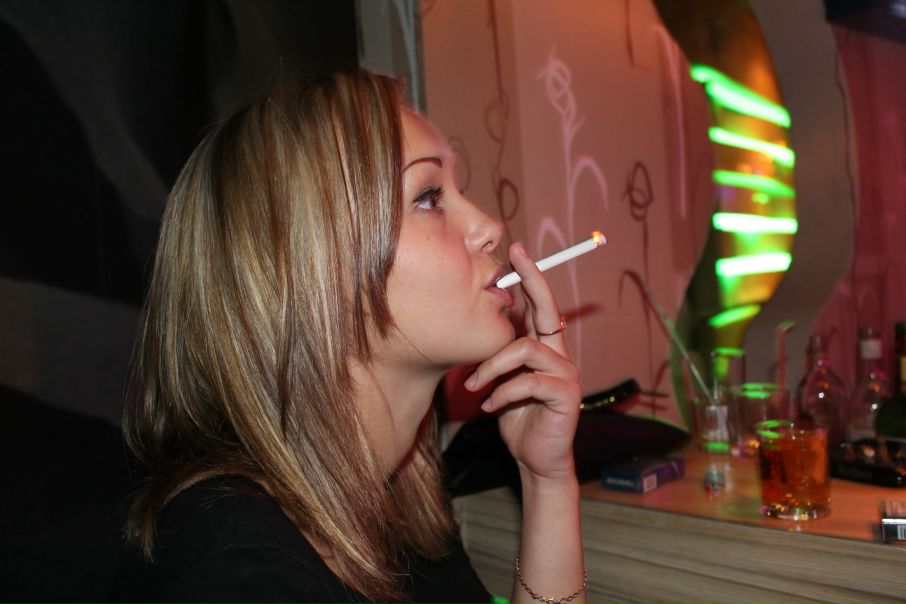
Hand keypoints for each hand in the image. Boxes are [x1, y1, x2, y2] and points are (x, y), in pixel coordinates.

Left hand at [464, 242, 581, 484]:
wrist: (535, 458)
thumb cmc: (516, 417)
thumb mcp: (502, 381)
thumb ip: (499, 355)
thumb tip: (477, 325)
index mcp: (544, 347)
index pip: (539, 305)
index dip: (529, 277)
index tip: (516, 250)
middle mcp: (559, 354)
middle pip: (548, 309)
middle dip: (532, 280)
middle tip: (515, 257)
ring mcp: (566, 373)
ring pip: (525, 349)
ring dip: (492, 366)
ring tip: (474, 385)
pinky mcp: (565, 395)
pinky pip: (528, 381)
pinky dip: (503, 393)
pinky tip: (490, 407)